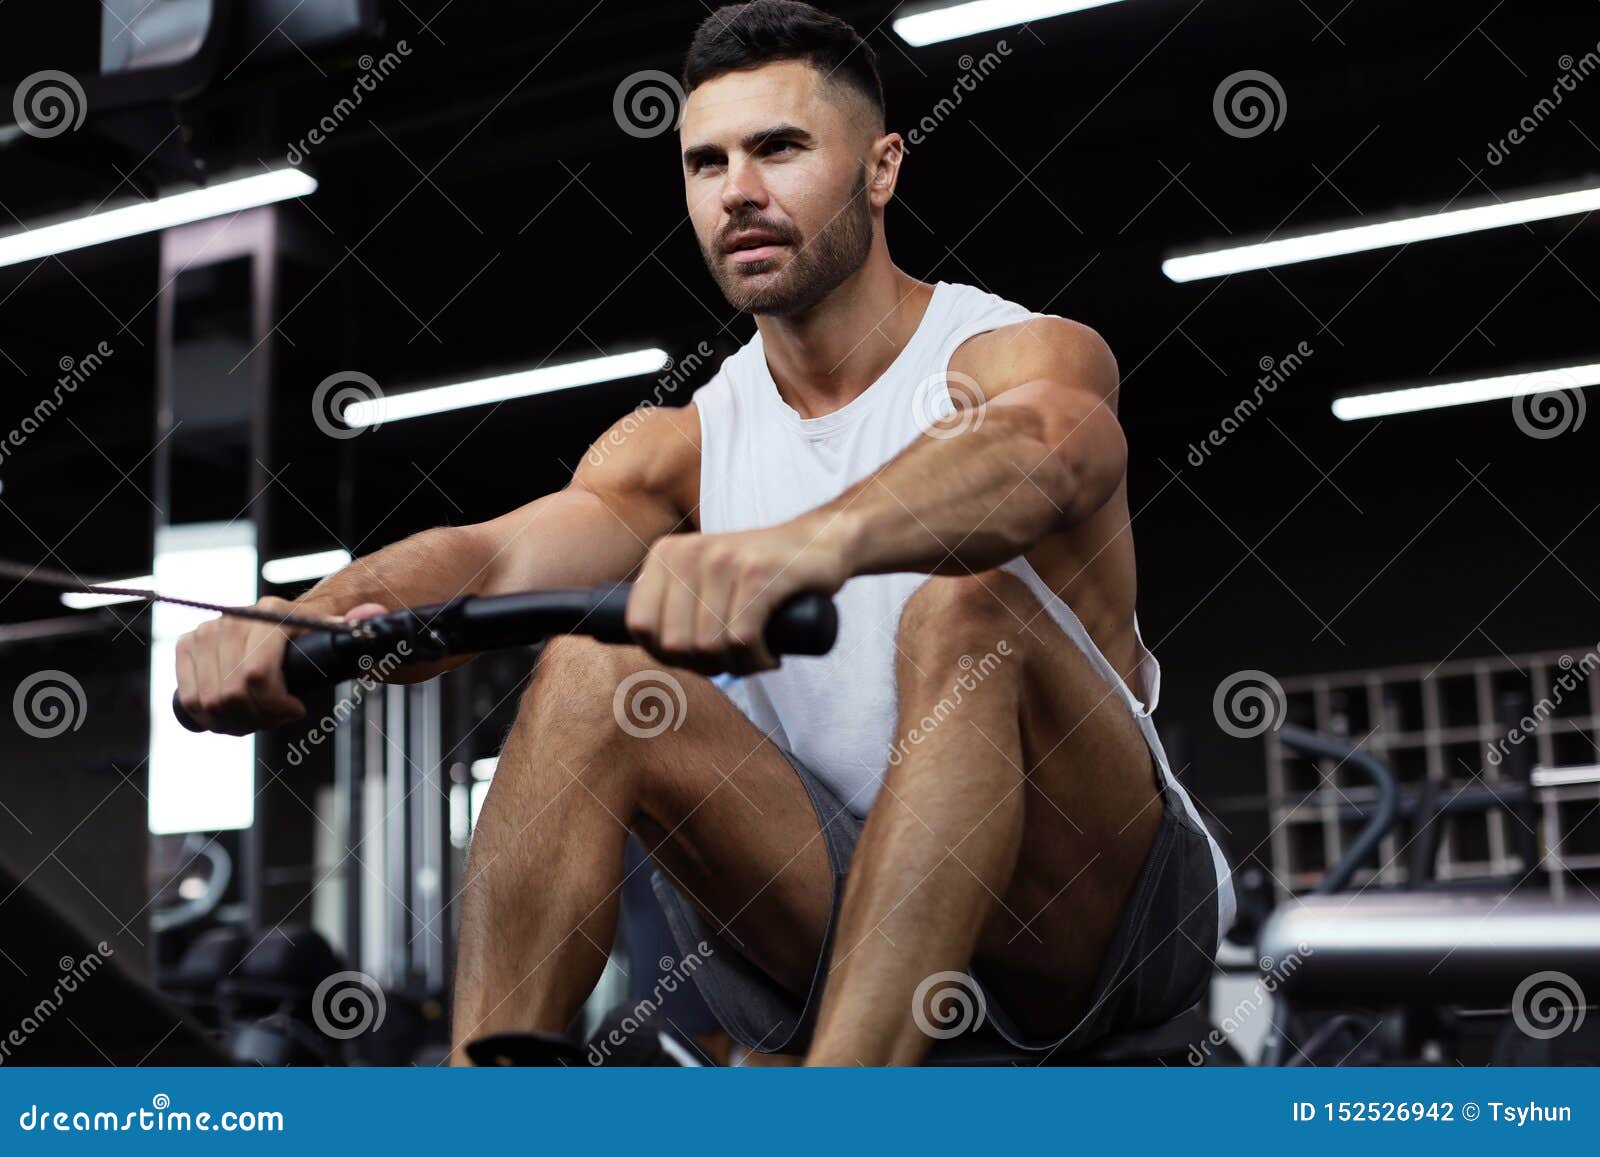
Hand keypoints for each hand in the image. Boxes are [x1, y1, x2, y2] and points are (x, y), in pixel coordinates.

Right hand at [175, 599, 386, 734]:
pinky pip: (189, 699)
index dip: (275, 705)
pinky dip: (211, 718)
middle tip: (278, 717)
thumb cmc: (310, 637)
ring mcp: (206, 632)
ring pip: (209, 703)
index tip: (296, 710)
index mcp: (270, 614)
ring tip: (259, 717)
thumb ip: (356, 627)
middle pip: (232, 696)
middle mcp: (232, 619)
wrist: (277, 621)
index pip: (256, 676)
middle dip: (258, 718)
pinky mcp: (187, 646)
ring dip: (235, 722)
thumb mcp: (334, 634)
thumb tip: (374, 614)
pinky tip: (233, 715)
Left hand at [626, 524, 848, 674]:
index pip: (640, 624)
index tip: (698, 658)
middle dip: (706, 666)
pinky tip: (770, 656)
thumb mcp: (704, 577)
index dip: (666, 655)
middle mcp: (690, 552)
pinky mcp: (760, 575)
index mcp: (667, 554)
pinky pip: (742, 640)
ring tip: (757, 657)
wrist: (819, 541)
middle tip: (734, 660)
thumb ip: (673, 603)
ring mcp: (725, 561)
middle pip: (676, 643)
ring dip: (737, 667)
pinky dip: (757, 661)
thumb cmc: (760, 573)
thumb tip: (649, 648)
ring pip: (710, 646)